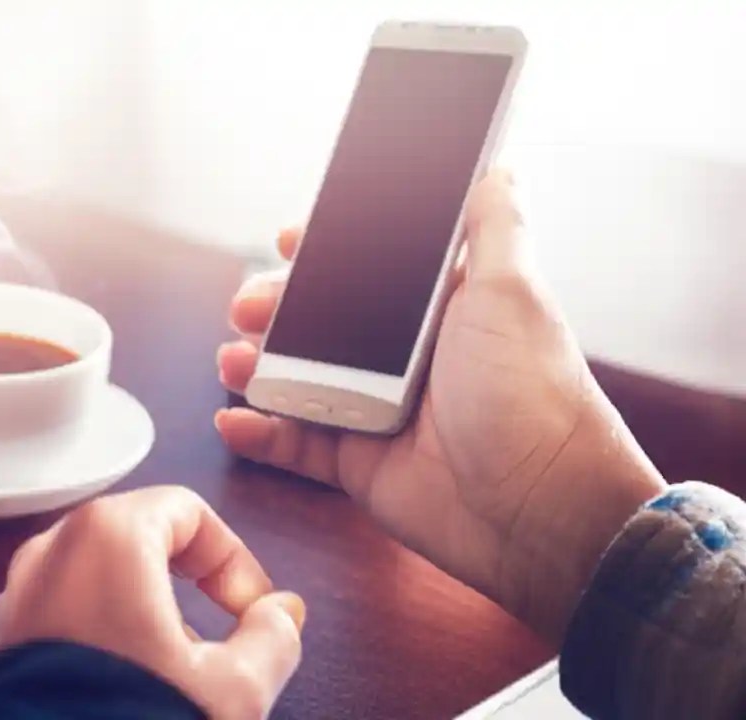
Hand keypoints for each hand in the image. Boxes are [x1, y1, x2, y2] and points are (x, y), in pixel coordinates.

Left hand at [0, 486, 305, 719]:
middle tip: (219, 643)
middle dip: (189, 587)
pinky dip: (99, 637)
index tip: (253, 612)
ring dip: (143, 613)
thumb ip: (273, 638)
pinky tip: (122, 689)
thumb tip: (282, 615)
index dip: (234, 560)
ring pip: (98, 579)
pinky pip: (62, 616)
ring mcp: (16, 596)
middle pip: (139, 541)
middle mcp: (51, 552)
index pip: (188, 512)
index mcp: (107, 537)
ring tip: (171, 676)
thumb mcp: (233, 689)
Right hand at [216, 170, 666, 641]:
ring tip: (233, 360)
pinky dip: (259, 433)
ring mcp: (378, 412)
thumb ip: (493, 228)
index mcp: (439, 313)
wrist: (539, 509)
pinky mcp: (360, 465)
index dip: (325, 253)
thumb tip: (496, 168)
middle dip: (275, 310)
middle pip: (319, 324)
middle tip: (247, 307)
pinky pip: (296, 446)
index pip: (369, 271)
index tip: (287, 240)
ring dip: (256, 367)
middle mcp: (405, 361)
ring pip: (297, 381)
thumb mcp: (513, 293)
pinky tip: (233, 419)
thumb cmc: (533, 397)